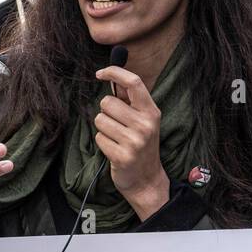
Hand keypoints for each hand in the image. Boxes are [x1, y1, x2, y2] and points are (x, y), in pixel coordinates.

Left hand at [94, 65, 169, 221]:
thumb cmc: (141, 145)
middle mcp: (145, 125)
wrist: (146, 179)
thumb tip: (111, 77)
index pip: (134, 82)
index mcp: (152, 111)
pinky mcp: (122, 156)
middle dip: (106, 111)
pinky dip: (102, 142)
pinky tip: (114, 150)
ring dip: (103, 128)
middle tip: (117, 125)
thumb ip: (129, 99)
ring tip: (116, 138)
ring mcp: (135, 141)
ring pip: (100, 119)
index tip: (100, 73)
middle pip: (107, 102)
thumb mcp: (143, 120)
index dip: (115, 72)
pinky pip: (99, 137)